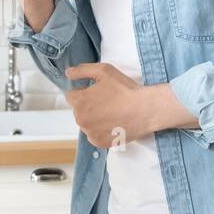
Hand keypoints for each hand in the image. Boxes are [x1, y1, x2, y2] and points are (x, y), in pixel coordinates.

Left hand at [63, 63, 196, 147]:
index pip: (72, 96)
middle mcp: (80, 119)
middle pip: (79, 110)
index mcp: (79, 102)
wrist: (145, 109)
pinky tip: (113, 123)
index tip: (98, 92)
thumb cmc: (125, 90)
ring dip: (95, 119)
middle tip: (108, 102)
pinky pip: (95, 135)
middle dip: (89, 105)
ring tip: (112, 113)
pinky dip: (101, 131)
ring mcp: (90, 133)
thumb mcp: (104, 71)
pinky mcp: (99, 142)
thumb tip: (68, 73)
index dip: (84, 92)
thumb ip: (82, 70)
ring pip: (87, 123)